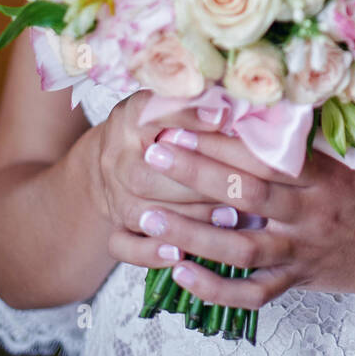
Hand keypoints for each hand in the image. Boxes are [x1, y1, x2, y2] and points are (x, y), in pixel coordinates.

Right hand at [91, 90, 239, 267]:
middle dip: (198, 185)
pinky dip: (150, 253)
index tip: (223, 117)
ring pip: (143, 214)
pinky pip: (123, 246)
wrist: (119, 153)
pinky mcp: (114, 224)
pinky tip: (181, 254)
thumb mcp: (176, 101)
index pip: (156, 114)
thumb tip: (234, 106)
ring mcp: (112, 194)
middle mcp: (115, 157)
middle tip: (242, 190)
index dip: (189, 116)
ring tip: (234, 220)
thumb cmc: (162, 123)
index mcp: (132, 117)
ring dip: (191, 220)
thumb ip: (201, 101)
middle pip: (147, 176)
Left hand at [109, 104, 354, 311]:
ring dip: (191, 234)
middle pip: (248, 195)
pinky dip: (215, 288)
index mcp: (330, 174)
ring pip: (240, 249)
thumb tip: (303, 73)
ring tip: (148, 217)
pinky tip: (180, 272)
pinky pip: (252, 292)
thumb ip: (334, 120)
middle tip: (153, 153)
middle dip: (197, 174)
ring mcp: (302, 251)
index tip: (188, 118)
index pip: (272, 154)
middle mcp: (313, 213)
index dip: (228, 137)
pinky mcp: (297, 281)